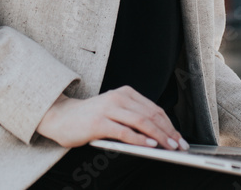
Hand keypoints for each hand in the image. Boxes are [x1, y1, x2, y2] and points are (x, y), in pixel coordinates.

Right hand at [36, 85, 189, 150]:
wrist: (60, 117)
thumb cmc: (89, 118)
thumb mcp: (114, 112)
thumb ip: (133, 119)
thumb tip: (159, 136)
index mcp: (125, 93)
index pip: (154, 109)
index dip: (169, 124)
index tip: (179, 138)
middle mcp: (118, 98)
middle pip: (151, 115)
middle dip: (168, 131)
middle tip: (179, 145)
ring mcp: (108, 109)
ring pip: (141, 121)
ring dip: (159, 136)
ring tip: (169, 146)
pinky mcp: (99, 122)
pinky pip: (124, 131)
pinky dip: (139, 139)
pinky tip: (149, 145)